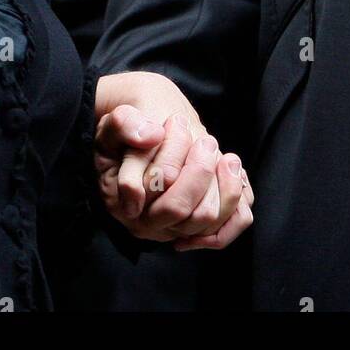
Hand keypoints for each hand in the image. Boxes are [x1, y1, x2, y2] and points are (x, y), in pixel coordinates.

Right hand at [92, 73, 253, 248]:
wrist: (147, 140)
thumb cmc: (128, 133)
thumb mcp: (116, 121)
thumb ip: (124, 124)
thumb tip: (152, 136)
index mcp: (123, 201)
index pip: (154, 185)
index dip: (172, 151)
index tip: (176, 120)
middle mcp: (148, 223)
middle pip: (181, 208)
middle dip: (199, 169)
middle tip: (204, 139)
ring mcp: (174, 228)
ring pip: (207, 218)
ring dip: (219, 180)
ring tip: (216, 150)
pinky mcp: (198, 226)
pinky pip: (226, 226)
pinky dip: (233, 199)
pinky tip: (227, 168)